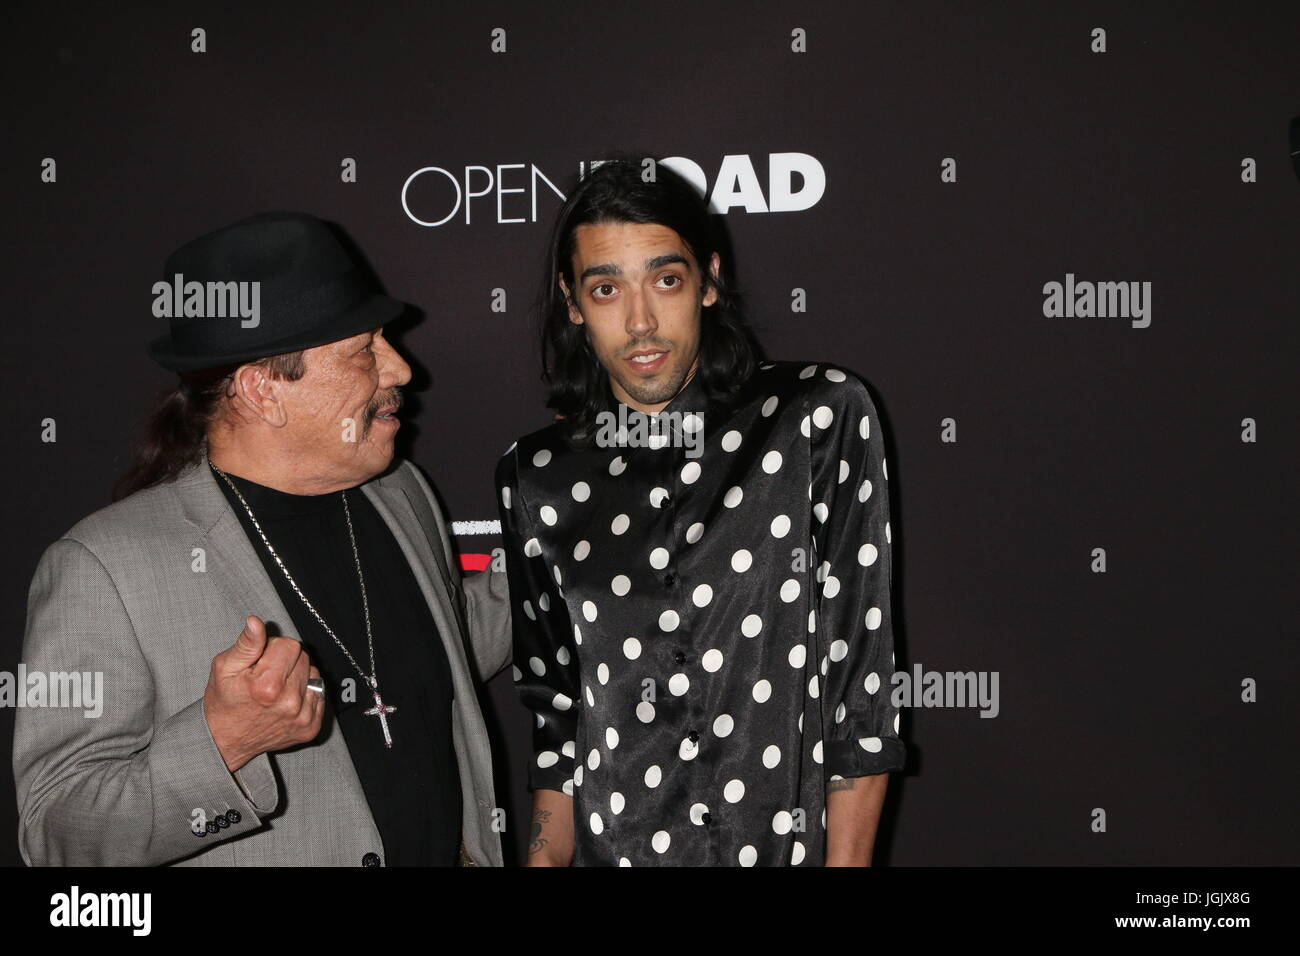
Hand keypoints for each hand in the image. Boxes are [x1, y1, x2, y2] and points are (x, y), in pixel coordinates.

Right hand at [203, 615, 324, 771]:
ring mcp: (303, 717)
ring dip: (297, 677)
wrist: (225, 739)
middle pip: (304, 658)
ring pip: (313, 674)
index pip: (290, 645)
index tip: (260, 663)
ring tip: (275, 690)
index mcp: (267, 686)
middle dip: (286, 662)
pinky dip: (305, 694)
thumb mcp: (225, 668)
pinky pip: (319, 694)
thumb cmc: (224, 701)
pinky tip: (286, 701)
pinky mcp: (311, 726)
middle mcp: (289, 703)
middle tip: (265, 677)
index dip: (273, 649)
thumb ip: (247, 644)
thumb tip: (256, 623)